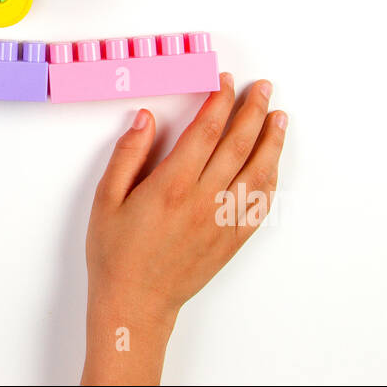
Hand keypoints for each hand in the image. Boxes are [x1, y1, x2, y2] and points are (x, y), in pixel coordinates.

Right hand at [82, 73, 285, 384]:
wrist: (136, 303)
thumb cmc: (116, 254)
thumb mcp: (107, 198)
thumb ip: (128, 155)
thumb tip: (145, 118)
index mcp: (172, 185)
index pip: (206, 130)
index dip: (220, 102)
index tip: (225, 82)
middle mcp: (203, 200)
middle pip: (238, 144)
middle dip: (253, 111)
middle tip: (263, 89)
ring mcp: (222, 221)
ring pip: (258, 171)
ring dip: (271, 141)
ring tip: (279, 117)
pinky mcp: (232, 240)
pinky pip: (260, 204)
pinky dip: (271, 179)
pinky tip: (273, 164)